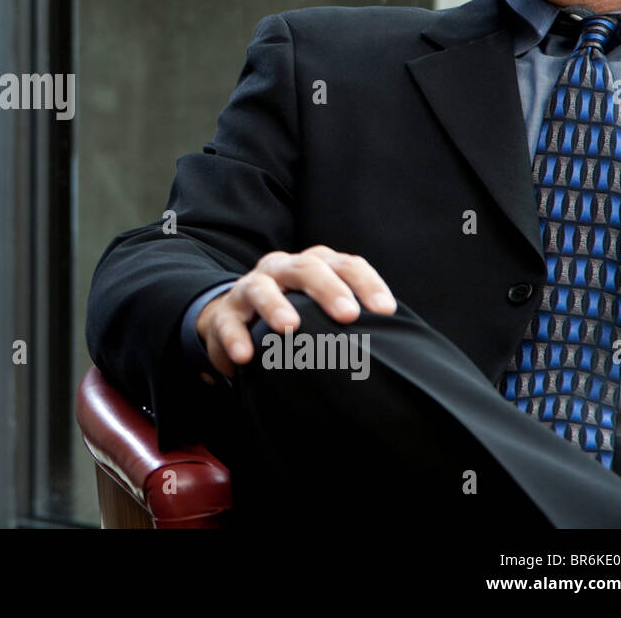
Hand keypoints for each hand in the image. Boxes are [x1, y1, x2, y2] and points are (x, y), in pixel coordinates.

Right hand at [196, 245, 396, 378]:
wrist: (233, 320)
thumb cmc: (293, 316)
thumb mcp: (320, 309)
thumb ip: (349, 319)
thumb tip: (397, 344)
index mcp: (312, 266)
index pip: (344, 265)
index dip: (366, 284)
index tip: (385, 311)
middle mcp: (281, 270)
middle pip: (306, 269)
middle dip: (328, 289)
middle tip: (347, 315)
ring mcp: (249, 289)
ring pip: (261, 288)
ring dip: (276, 306)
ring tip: (290, 328)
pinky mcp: (223, 314)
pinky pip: (227, 323)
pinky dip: (234, 338)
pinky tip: (245, 357)